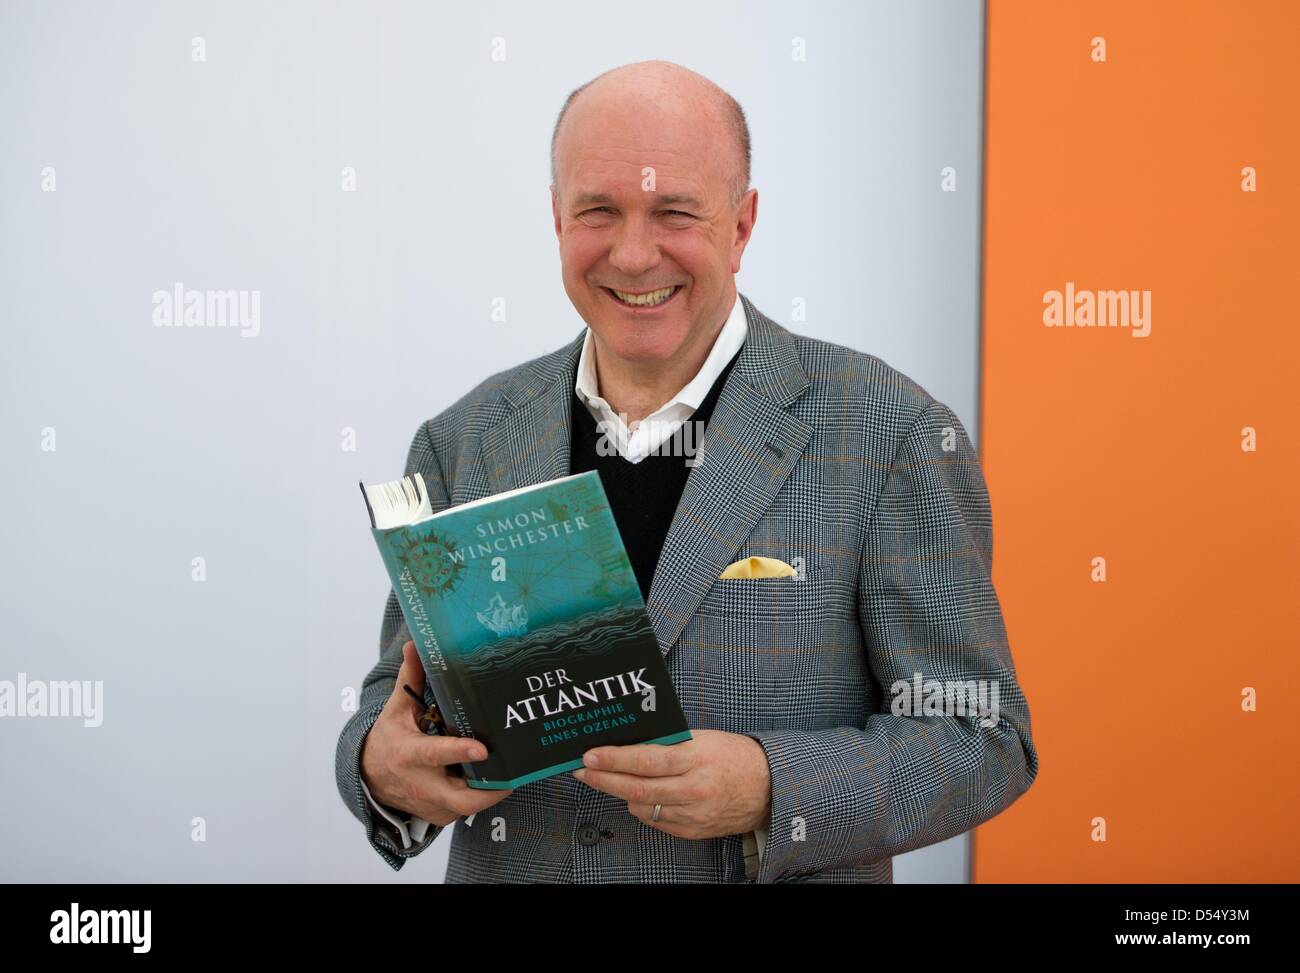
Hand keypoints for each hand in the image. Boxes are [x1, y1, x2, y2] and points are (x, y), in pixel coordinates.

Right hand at [360, 641, 512, 826]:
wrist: (369, 778)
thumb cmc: (390, 740)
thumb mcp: (397, 710)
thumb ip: (412, 679)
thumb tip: (415, 645)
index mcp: (410, 754)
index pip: (436, 755)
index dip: (459, 752)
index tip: (482, 749)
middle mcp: (421, 785)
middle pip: (461, 798)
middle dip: (491, 790)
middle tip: (515, 773)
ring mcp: (431, 805)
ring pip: (468, 807)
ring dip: (490, 792)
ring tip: (513, 771)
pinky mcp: (439, 816)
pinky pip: (466, 811)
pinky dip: (481, 797)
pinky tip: (495, 780)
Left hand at [571, 729, 770, 839]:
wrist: (767, 788)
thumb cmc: (733, 756)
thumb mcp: (703, 739)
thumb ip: (669, 743)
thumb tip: (628, 742)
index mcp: (697, 758)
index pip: (645, 759)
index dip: (613, 758)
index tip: (589, 755)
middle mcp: (694, 788)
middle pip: (637, 787)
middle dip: (603, 779)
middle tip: (582, 770)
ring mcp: (693, 813)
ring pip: (642, 806)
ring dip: (619, 793)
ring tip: (605, 779)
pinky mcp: (693, 830)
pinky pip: (656, 820)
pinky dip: (641, 807)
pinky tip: (636, 795)